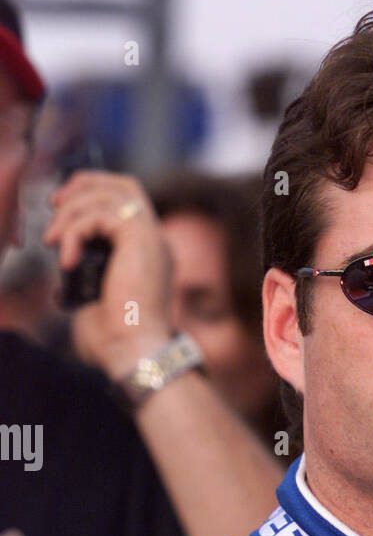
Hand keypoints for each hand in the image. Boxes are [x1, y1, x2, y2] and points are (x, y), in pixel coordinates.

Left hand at [43, 170, 173, 379]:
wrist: (133, 352)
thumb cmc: (115, 340)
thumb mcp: (93, 301)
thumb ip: (85, 279)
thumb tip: (61, 276)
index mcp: (149, 255)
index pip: (126, 203)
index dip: (91, 196)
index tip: (60, 213)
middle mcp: (155, 241)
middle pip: (122, 184)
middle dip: (84, 184)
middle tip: (55, 205)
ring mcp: (151, 237)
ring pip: (107, 194)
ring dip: (70, 212)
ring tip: (52, 242)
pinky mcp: (140, 238)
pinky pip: (99, 214)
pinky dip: (74, 231)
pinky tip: (67, 260)